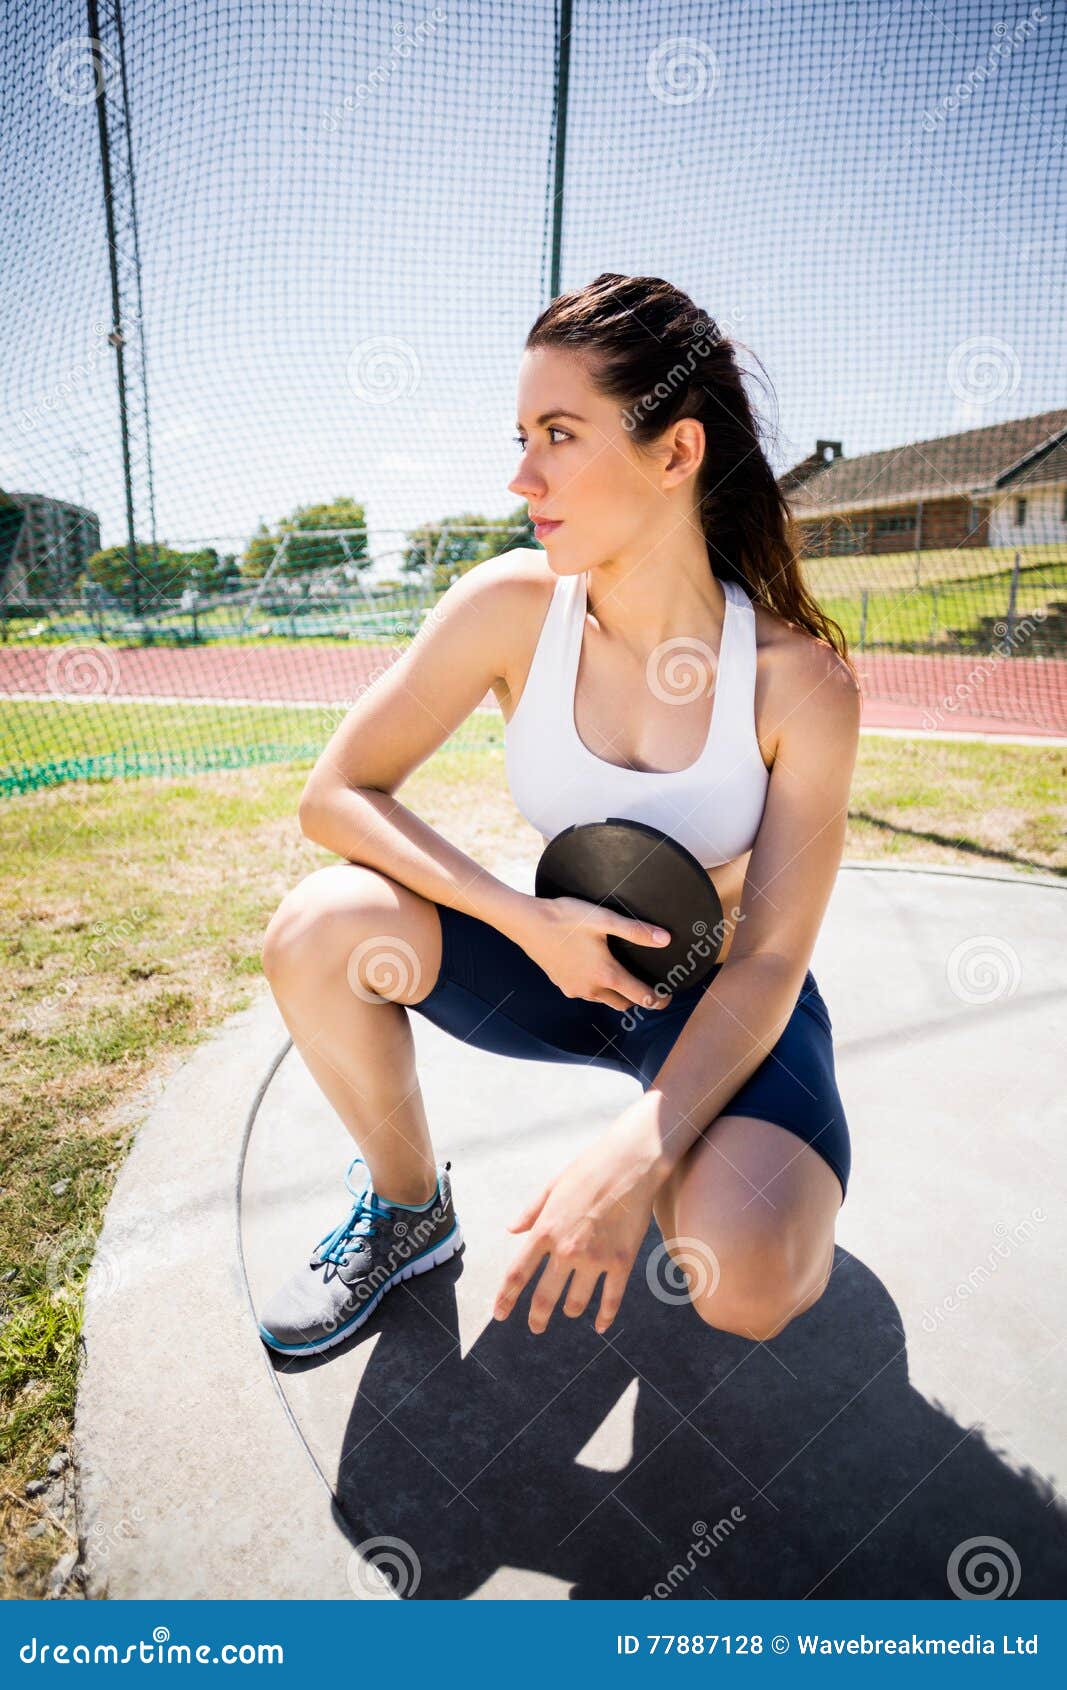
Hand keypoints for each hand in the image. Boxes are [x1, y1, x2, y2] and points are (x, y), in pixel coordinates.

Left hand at [491, 1122, 666, 1335]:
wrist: (629, 1164)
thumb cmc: (588, 1170)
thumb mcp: (551, 1187)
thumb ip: (530, 1212)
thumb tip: (511, 1230)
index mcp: (545, 1230)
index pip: (517, 1274)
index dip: (505, 1298)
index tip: (498, 1314)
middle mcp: (566, 1249)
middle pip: (544, 1297)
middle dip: (537, 1317)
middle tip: (535, 1327)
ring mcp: (595, 1258)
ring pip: (576, 1302)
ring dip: (569, 1311)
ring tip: (568, 1312)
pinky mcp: (621, 1262)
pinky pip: (611, 1299)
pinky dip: (605, 1317)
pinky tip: (600, 1326)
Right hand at [511, 894, 673, 1012]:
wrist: (527, 923)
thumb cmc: (566, 918)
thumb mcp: (604, 919)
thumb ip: (636, 931)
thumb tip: (665, 939)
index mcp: (606, 975)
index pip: (641, 997)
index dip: (658, 999)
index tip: (667, 996)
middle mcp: (591, 989)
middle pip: (623, 1004)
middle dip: (638, 999)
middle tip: (649, 987)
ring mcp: (574, 989)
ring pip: (603, 1000)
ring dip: (617, 994)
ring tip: (624, 977)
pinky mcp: (561, 984)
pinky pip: (586, 993)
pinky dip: (597, 988)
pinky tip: (595, 970)